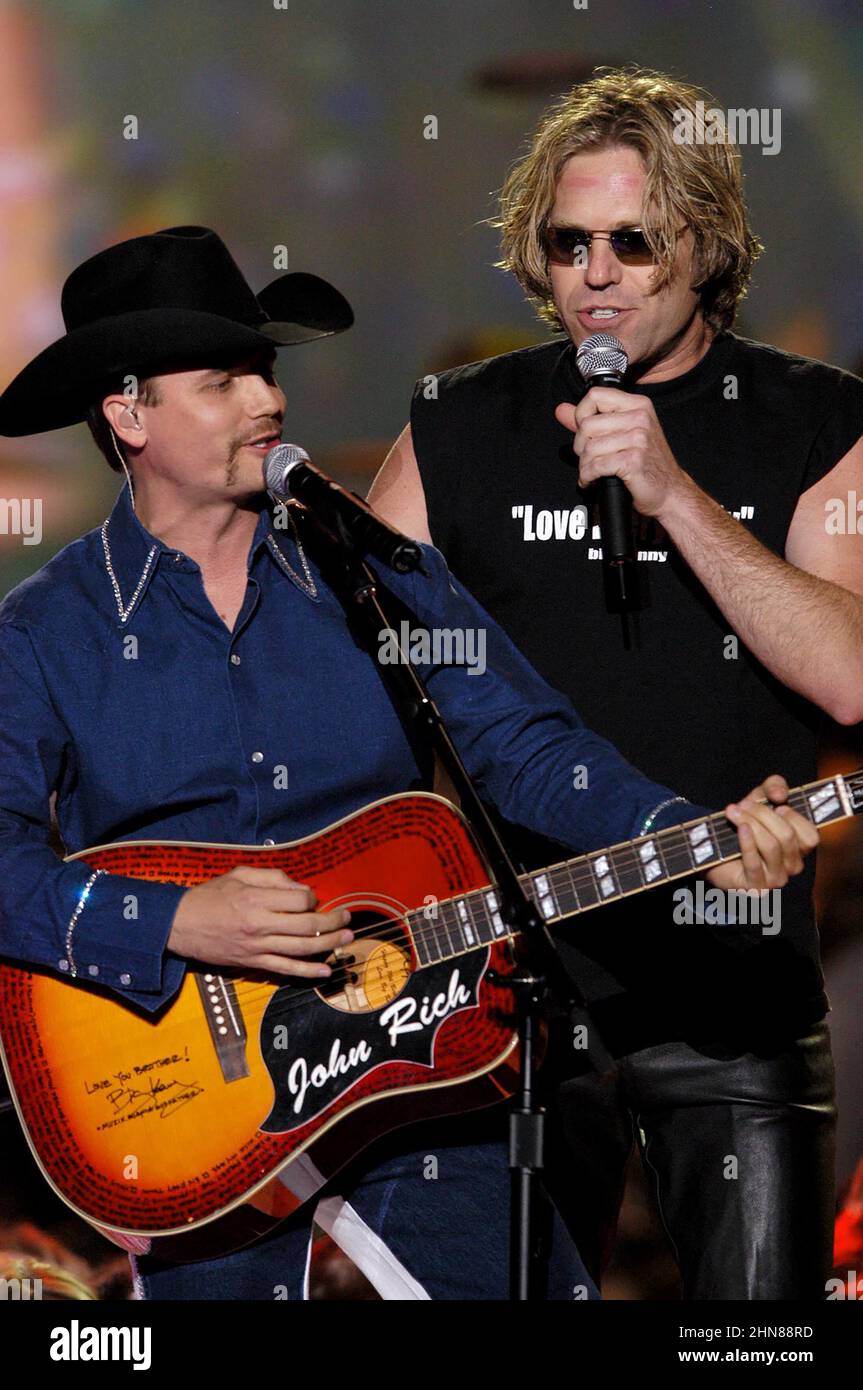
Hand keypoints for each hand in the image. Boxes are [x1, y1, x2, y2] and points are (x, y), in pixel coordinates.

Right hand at [167, 866, 352, 978]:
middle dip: (332, 922)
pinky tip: (325, 971)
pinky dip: (307, 972)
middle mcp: (260, 925)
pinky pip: (285, 970)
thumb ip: (271, 878)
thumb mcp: (239, 875)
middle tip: (347, 918)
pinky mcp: (253, 963)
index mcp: (257, 899)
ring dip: (328, 944)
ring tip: (346, 939)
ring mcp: (258, 947)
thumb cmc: (210, 896)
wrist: (180, 925)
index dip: (312, 898)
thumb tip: (300, 888)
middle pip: (308, 925)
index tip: (312, 897)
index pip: (300, 900)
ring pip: (301, 949)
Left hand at [555, 387, 689, 518]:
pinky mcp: (633, 460)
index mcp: (638, 405)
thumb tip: (561, 410)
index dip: (581, 414)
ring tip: (591, 472)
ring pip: (589, 448)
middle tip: (588, 459)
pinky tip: (592, 481)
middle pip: (587, 425)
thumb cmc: (646, 464)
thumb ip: (591, 420)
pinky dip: (588, 477)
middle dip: (580, 447)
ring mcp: (638, 439)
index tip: (585, 432)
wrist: (669, 491)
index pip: (595, 395)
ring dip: (584, 466)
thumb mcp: (623, 434)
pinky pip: (596, 466)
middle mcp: (640, 418)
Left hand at [706, 775, 819, 892]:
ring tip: (733, 812)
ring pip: (771, 847)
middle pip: (787, 837)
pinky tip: (740, 828)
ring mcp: (776, 879)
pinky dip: (747, 842)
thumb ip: (775, 786)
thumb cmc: (746, 823)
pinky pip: (754, 863)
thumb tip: (780, 794)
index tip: (776, 804)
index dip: (794, 817)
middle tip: (743, 804)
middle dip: (763, 815)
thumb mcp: (761, 798)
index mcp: (800, 847)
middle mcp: (793, 866)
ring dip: (750, 824)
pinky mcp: (756, 887)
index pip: (811, 836)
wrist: (715, 847)